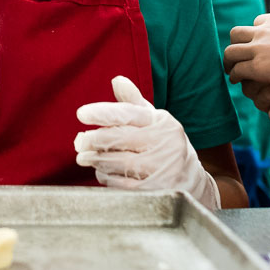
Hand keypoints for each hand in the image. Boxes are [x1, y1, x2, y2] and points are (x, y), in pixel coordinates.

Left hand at [73, 75, 219, 207]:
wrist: (190, 180)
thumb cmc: (164, 144)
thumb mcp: (154, 121)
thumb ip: (134, 102)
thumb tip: (117, 80)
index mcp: (162, 122)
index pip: (129, 113)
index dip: (103, 113)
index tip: (82, 114)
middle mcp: (166, 142)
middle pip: (121, 138)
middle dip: (95, 140)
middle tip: (79, 142)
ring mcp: (163, 168)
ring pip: (120, 162)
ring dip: (98, 160)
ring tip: (85, 158)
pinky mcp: (157, 189)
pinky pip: (123, 184)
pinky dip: (107, 178)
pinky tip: (102, 173)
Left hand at [225, 12, 269, 86]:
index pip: (258, 22)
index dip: (255, 33)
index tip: (257, 42)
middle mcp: (263, 31)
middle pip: (237, 33)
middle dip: (235, 43)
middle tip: (236, 54)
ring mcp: (258, 48)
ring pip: (231, 51)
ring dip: (229, 61)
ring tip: (230, 68)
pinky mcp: (257, 66)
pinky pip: (237, 70)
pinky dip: (234, 75)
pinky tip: (236, 80)